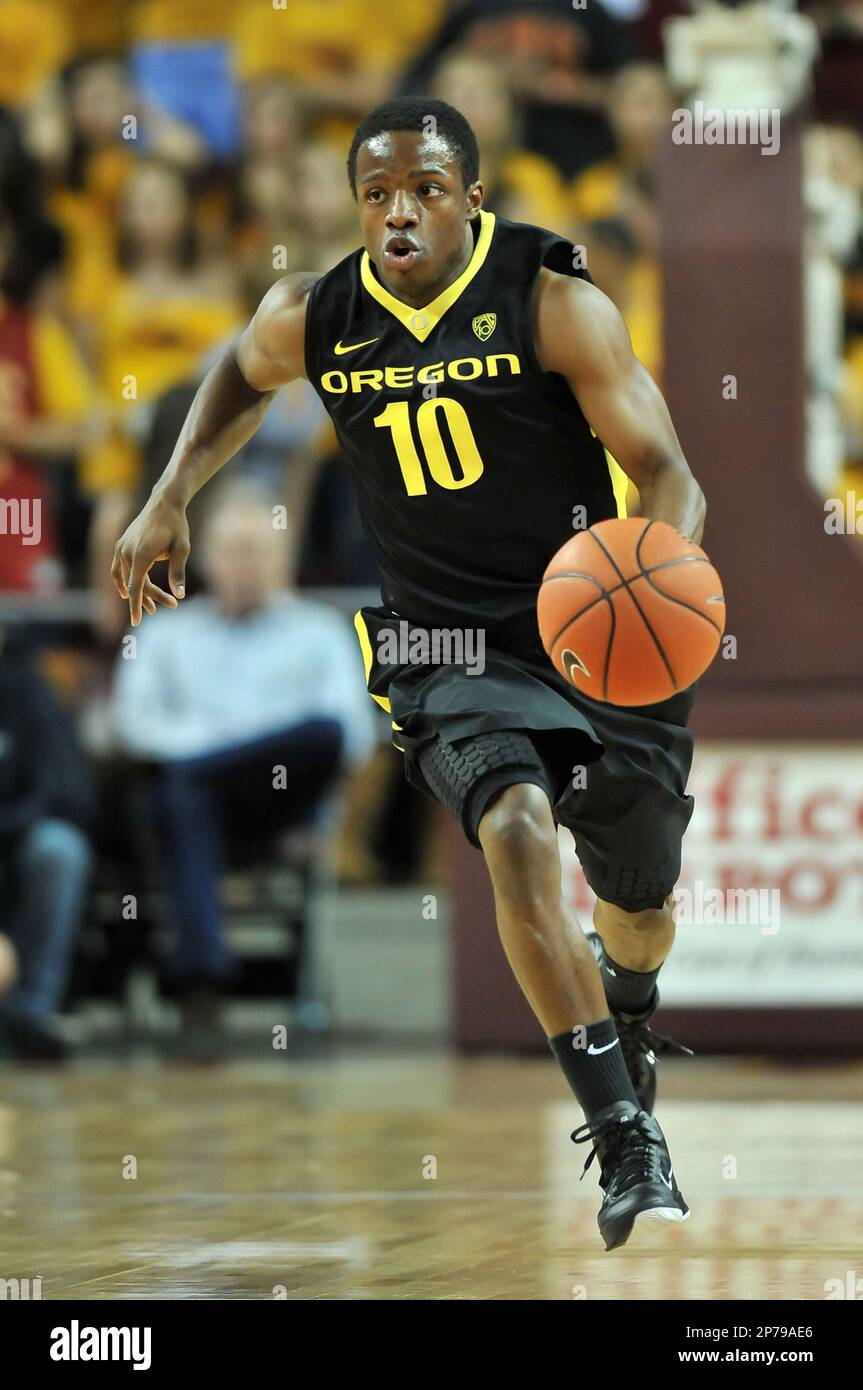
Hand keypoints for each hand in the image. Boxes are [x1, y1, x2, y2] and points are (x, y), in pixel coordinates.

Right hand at [112, 491, 189, 626]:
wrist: (164, 503)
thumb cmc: (176, 526)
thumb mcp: (182, 549)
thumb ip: (178, 572)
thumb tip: (180, 596)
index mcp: (141, 554)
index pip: (136, 587)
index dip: (136, 606)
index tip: (136, 622)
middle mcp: (127, 552)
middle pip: (135, 584)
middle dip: (150, 598)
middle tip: (171, 605)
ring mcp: (122, 548)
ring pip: (127, 578)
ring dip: (140, 591)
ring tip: (153, 606)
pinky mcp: (121, 545)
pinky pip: (118, 568)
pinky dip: (122, 581)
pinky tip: (127, 592)